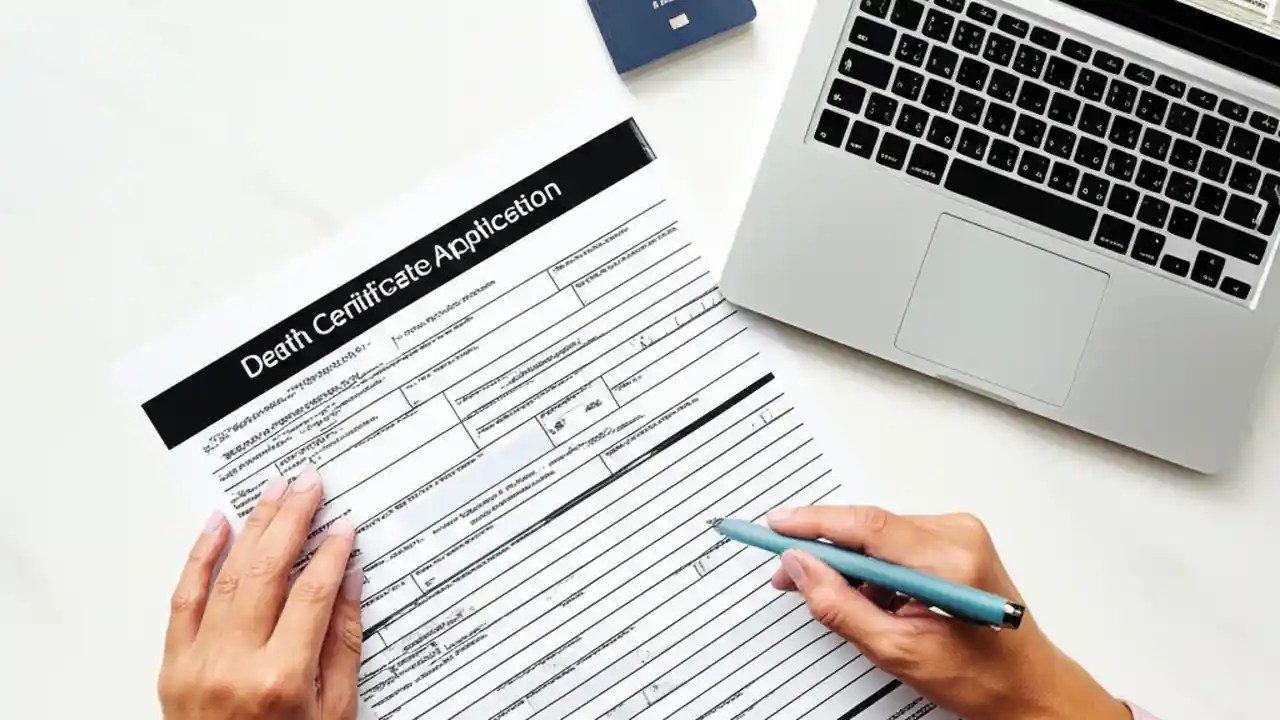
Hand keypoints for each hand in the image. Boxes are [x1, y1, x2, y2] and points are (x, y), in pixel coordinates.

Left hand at [159, 467, 363, 719]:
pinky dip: (199, 557)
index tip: (345, 527)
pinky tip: (216, 524)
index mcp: (282, 680)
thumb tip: (349, 583)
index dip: (332, 553)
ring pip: (227, 575)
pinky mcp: (173, 666)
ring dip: (253, 525)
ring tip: (273, 491)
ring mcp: (198, 664)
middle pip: (267, 571)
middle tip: (309, 484)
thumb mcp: (335, 713)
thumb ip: (342, 645)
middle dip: (292, 519)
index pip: (312, 593)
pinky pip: (182, 599)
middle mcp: (235, 666)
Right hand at [768, 506, 1130, 719]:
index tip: (776, 529)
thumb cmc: (982, 678)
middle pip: (869, 525)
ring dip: (849, 562)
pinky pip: (896, 540)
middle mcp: (959, 535)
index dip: (813, 524)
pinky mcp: (956, 540)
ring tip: (831, 596)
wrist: (1028, 687)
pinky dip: (872, 565)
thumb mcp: (898, 652)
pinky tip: (865, 595)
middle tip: (788, 572)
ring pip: (879, 534)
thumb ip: (841, 607)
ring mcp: (961, 534)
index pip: (866, 525)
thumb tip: (801, 569)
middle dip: (823, 549)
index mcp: (950, 561)